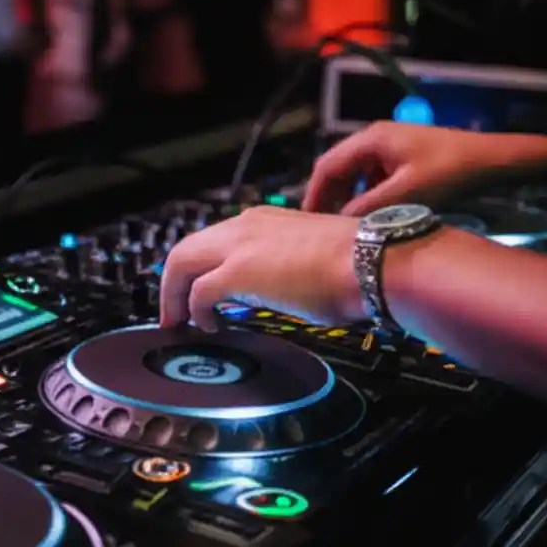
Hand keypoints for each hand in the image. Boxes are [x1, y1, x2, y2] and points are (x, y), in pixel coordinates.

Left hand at [159, 207, 364, 330]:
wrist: (373, 261)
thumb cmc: (359, 263)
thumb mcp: (312, 254)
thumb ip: (286, 265)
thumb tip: (280, 288)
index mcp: (264, 220)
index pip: (214, 240)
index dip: (199, 267)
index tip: (196, 289)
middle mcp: (246, 226)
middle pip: (186, 249)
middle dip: (174, 282)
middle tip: (174, 310)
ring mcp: (240, 246)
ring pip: (181, 263)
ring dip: (175, 296)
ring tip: (179, 322)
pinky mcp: (238, 272)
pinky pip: (198, 293)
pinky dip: (195, 312)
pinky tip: (208, 327)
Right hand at [303, 122, 509, 215]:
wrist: (492, 160)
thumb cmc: (451, 172)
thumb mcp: (408, 194)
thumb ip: (369, 208)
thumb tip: (338, 224)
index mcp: (370, 140)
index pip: (327, 167)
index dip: (314, 194)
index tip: (307, 221)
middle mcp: (374, 138)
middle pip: (337, 168)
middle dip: (327, 197)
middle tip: (320, 227)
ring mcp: (388, 146)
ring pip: (354, 174)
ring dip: (346, 198)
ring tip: (342, 225)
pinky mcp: (401, 157)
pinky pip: (371, 177)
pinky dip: (364, 196)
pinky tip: (370, 216)